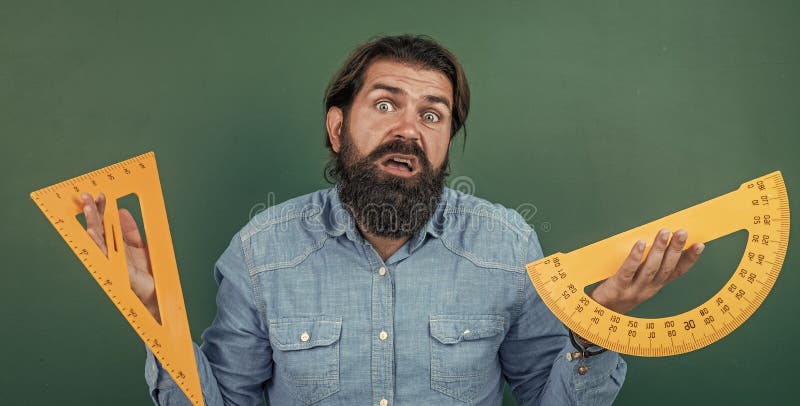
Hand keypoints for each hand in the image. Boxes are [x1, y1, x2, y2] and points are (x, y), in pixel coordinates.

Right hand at [81, 193, 160, 322]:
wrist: (157, 291)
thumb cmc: (147, 271)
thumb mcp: (141, 245)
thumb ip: (131, 230)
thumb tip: (123, 211)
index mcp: (117, 244)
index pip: (106, 223)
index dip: (103, 209)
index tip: (101, 194)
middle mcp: (111, 251)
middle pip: (99, 228)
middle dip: (93, 211)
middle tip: (87, 195)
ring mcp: (111, 260)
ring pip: (98, 238)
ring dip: (92, 221)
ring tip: (87, 206)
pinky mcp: (115, 269)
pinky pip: (104, 254)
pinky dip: (96, 242)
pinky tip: (90, 231)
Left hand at [589, 229, 704, 314]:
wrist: (597, 315)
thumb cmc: (616, 293)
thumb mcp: (635, 282)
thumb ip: (643, 266)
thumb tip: (651, 240)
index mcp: (654, 287)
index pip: (676, 273)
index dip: (689, 260)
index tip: (700, 245)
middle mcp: (647, 290)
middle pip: (665, 268)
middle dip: (676, 249)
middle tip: (682, 232)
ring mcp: (633, 290)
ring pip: (650, 269)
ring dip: (659, 249)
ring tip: (664, 232)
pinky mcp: (617, 288)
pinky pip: (628, 271)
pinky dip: (635, 257)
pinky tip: (640, 243)